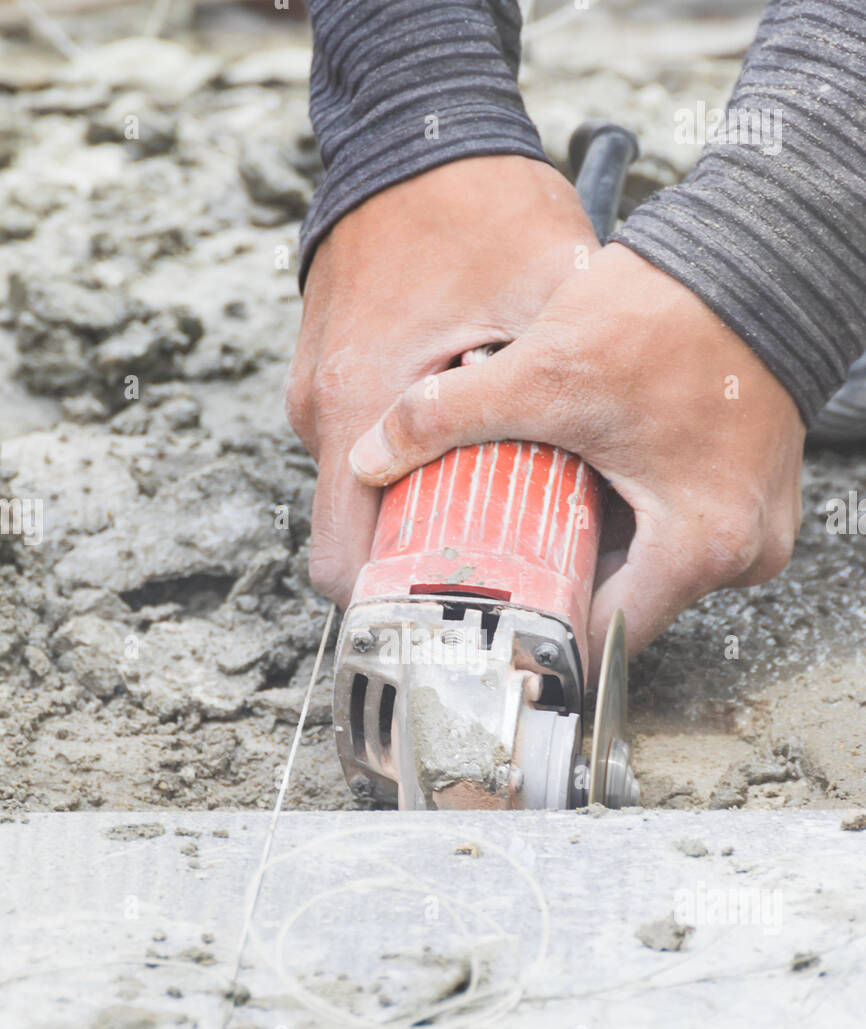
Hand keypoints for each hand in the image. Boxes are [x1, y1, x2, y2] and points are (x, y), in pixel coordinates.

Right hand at [286, 155, 597, 608]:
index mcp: (357, 407)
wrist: (408, 131)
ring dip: (414, 512)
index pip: (343, 564)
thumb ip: (574, 386)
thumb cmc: (472, 205)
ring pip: (358, 497)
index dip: (392, 604)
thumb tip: (636, 471)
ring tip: (487, 502)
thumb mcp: (545, 296)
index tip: (450, 614)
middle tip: (488, 567)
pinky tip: (462, 445)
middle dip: (413, 566)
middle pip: (352, 541)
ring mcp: (314, 393)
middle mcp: (321, 412)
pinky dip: (402, 467)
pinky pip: (357, 449)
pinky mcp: (324, 374)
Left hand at [348, 242, 804, 679]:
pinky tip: (590, 486)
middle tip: (500, 567)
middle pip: (624, 602)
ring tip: (538, 523)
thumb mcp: (545, 370)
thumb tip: (371, 455)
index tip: (493, 620)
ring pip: (649, 566)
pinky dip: (633, 517)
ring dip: (595, 547)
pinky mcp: (752, 498)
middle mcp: (740, 555)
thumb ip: (447, 417)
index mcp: (699, 548)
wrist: (756, 258)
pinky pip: (678, 532)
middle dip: (559, 581)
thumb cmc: (674, 313)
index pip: (602, 632)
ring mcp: (753, 528)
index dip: (539, 627)